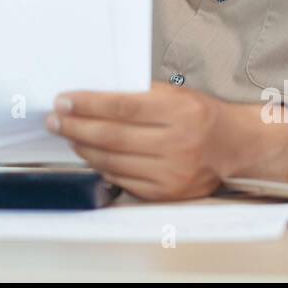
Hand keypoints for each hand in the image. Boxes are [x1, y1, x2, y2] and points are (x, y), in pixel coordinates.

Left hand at [46, 81, 245, 200]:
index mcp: (180, 111)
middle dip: (76, 127)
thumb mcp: (174, 94)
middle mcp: (177, 144)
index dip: (88, 104)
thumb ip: (137, 94)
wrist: (232, 146)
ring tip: (67, 134)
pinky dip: (100, 166)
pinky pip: (122, 180)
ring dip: (83, 147)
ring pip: (113, 161)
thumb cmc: (198, 114)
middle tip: (54, 119)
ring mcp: (172, 173)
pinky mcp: (165, 193)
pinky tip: (89, 154)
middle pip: (112, 136)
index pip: (122, 107)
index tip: (63, 101)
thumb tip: (89, 97)